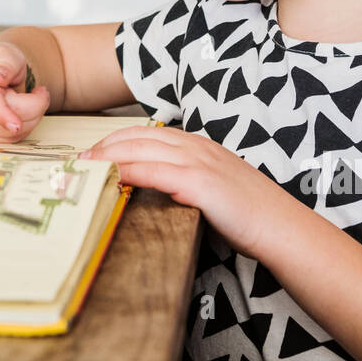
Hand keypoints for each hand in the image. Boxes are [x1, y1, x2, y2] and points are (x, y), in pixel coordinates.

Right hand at [0, 41, 50, 142]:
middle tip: (41, 92)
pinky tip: (24, 113)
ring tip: (33, 100)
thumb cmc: (3, 61)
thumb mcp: (8, 53)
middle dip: (33, 109)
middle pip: (3, 121)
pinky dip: (22, 129)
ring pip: (7, 135)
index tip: (16, 125)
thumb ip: (6, 64)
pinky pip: (7, 140)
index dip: (3, 114)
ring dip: (30, 120)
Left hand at [80, 126, 280, 258]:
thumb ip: (188, 180)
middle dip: (103, 146)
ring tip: (85, 168)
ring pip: (139, 149)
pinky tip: (110, 179)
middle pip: (136, 137)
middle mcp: (196, 147)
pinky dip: (126, 172)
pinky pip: (152, 171)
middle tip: (80, 160)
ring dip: (107, 157)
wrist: (282, 227)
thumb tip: (157, 187)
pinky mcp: (198, 182)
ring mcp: (197, 162)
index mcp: (199, 145)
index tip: (95, 152)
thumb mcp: (215, 187)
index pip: (146, 133)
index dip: (116, 140)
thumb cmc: (250, 214)